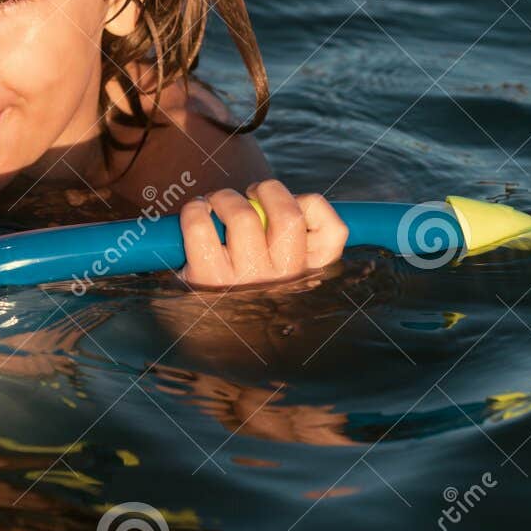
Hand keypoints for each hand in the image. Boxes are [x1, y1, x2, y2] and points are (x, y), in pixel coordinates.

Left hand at [178, 179, 347, 287]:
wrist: (214, 342)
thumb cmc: (249, 289)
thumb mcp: (284, 270)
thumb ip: (298, 237)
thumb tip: (293, 200)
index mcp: (310, 274)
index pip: (335, 231)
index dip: (311, 203)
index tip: (289, 203)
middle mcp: (285, 279)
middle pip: (287, 215)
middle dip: (266, 189)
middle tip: (249, 194)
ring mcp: (247, 281)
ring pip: (243, 216)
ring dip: (226, 197)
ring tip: (216, 202)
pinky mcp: (208, 279)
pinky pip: (201, 227)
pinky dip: (195, 210)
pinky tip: (197, 212)